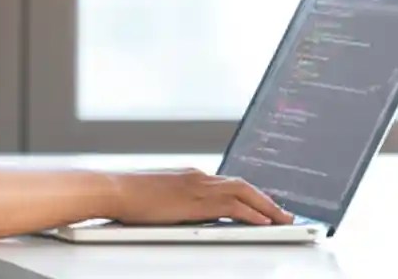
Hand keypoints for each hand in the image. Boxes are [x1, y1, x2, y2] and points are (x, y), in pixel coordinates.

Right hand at [110, 168, 291, 225]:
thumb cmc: (127, 195)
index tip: (262, 203)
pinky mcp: (197, 201)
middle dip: (265, 200)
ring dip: (267, 206)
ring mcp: (198, 187)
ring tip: (283, 219)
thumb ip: (174, 202)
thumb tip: (182, 213)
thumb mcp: (156, 197)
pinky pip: (234, 207)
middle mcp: (198, 177)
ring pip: (244, 193)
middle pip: (243, 185)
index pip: (228, 183)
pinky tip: (264, 223)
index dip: (249, 194)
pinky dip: (252, 213)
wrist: (114, 189)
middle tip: (283, 212)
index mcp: (189, 175)